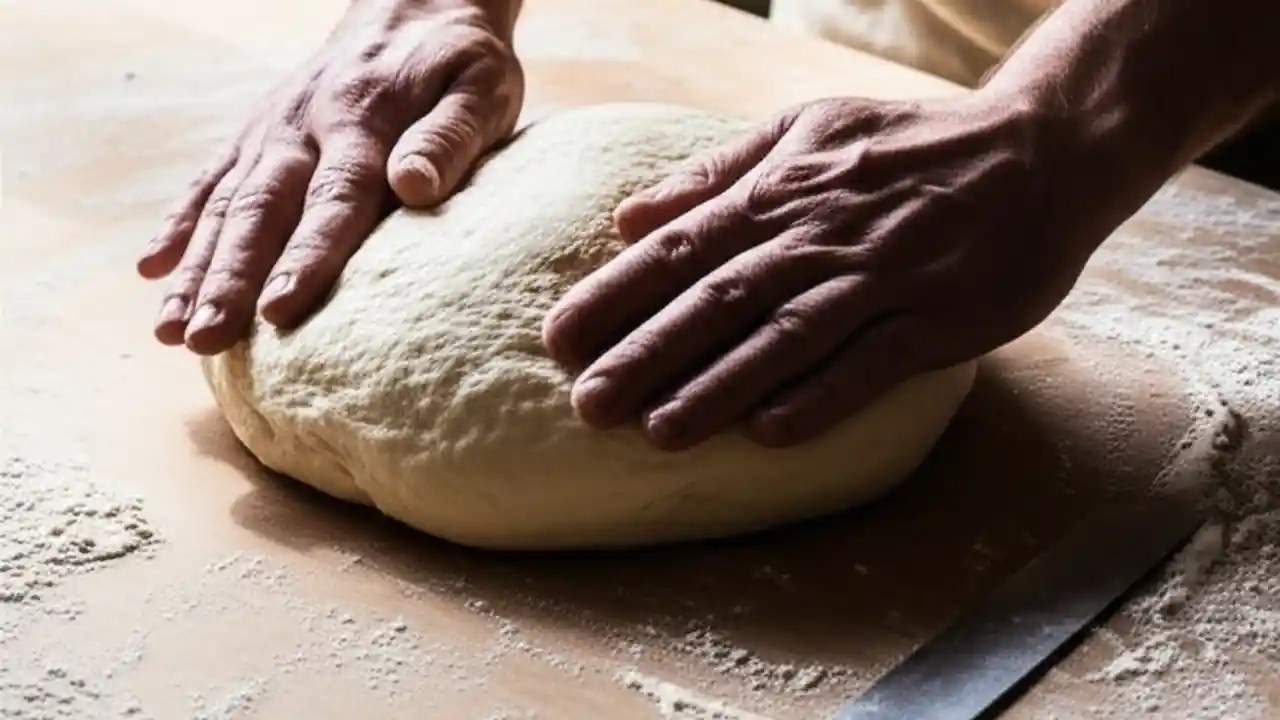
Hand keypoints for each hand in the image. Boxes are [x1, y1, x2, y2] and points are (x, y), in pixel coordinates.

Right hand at [138, 0, 522, 353]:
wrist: (415, 2)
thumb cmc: (459, 62)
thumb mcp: (480, 89)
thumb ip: (451, 138)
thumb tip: (414, 187)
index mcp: (365, 121)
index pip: (334, 201)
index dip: (306, 258)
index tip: (279, 312)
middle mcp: (304, 126)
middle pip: (263, 211)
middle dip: (230, 278)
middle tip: (205, 339)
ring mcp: (272, 129)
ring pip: (227, 203)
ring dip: (197, 268)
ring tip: (172, 330)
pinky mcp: (256, 131)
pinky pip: (211, 178)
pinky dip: (180, 223)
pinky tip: (152, 269)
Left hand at [543, 94, 1120, 449]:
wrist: (1039, 149)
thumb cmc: (907, 145)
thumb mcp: (805, 131)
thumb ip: (716, 174)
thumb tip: (630, 215)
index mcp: (780, 192)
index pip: (679, 249)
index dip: (616, 297)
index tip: (559, 340)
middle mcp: (819, 235)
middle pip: (718, 300)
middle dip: (647, 355)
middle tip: (587, 405)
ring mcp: (881, 278)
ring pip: (785, 338)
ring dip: (718, 387)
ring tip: (658, 434)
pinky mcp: (938, 319)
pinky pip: (870, 365)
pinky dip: (819, 398)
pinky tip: (768, 435)